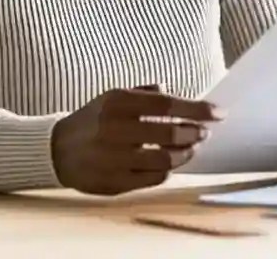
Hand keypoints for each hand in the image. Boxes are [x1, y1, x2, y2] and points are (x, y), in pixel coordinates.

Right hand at [51, 85, 223, 194]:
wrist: (57, 150)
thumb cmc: (95, 119)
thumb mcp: (115, 96)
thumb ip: (147, 94)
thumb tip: (179, 96)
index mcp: (117, 103)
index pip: (167, 105)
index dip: (197, 110)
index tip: (219, 113)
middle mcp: (114, 130)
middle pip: (170, 133)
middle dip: (194, 133)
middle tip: (204, 132)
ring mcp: (113, 158)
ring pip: (165, 160)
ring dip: (184, 154)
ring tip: (190, 148)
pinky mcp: (114, 182)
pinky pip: (153, 178)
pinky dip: (167, 170)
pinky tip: (169, 163)